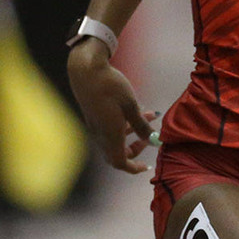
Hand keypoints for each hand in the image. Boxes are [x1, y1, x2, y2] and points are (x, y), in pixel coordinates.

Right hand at [66, 42, 157, 173]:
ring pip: (115, 138)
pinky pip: (110, 128)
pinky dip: (124, 124)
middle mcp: (100, 134)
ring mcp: (95, 126)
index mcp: (109, 135)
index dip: (134, 168)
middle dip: (134, 149)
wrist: (86, 69)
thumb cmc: (110, 87)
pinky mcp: (94, 116)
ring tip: (150, 115)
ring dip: (133, 131)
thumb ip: (142, 125)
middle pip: (117, 153)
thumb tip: (152, 140)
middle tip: (148, 138)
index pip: (120, 163)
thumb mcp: (131, 106)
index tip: (146, 166)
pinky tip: (136, 108)